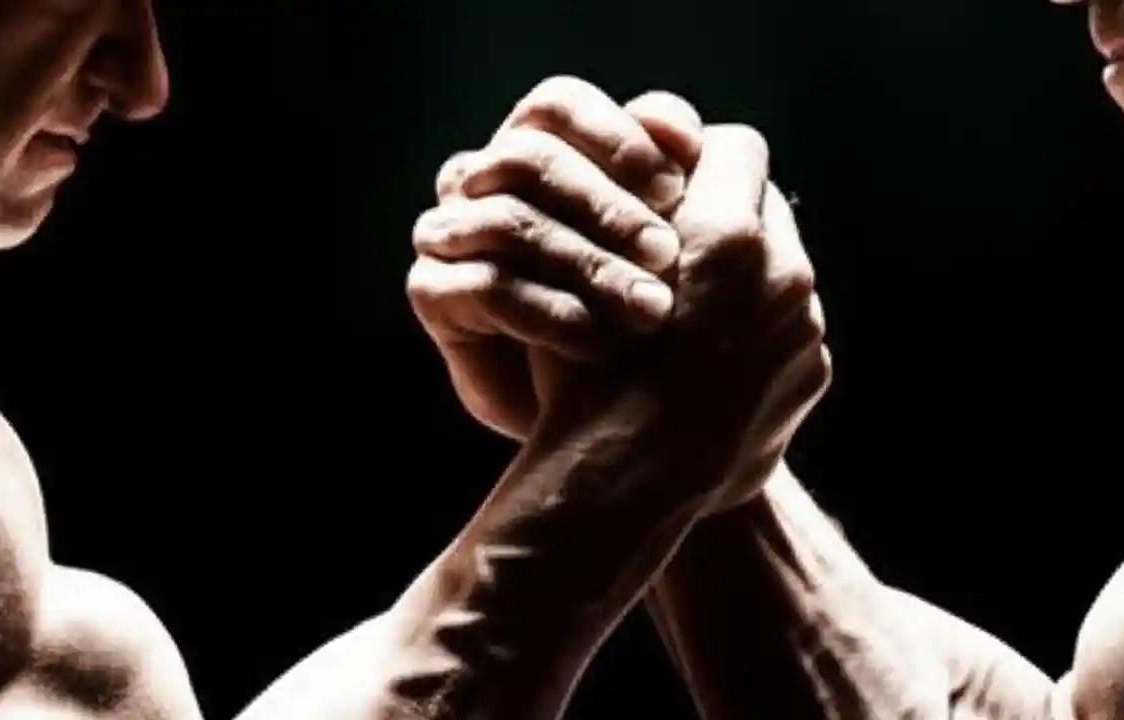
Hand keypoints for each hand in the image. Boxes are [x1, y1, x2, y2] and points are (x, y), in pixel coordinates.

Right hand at [407, 77, 701, 439]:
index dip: (615, 134)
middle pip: (529, 156)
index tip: (675, 185)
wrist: (604, 432)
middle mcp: (487, 181)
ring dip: (587, 263)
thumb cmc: (649, 330)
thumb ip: (685, 185)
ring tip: (652, 311)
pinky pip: (483, 284)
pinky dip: (549, 314)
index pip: (559, 105)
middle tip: (669, 253)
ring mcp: (453, 234)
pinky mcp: (435, 291)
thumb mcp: (680, 252)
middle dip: (606, 203)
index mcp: (543, 151)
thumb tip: (689, 131)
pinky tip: (599, 344)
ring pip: (508, 220)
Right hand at [545, 124, 831, 512]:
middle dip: (727, 218)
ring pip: (780, 271)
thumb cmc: (587, 362)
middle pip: (766, 207)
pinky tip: (707, 362)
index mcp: (731, 236)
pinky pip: (788, 329)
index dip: (698, 157)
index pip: (737, 146)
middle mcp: (785, 276)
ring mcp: (804, 331)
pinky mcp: (810, 376)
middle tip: (675, 247)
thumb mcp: (591, 263)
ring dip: (743, 279)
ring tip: (688, 313)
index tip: (667, 182)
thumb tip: (668, 155)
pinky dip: (756, 334)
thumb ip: (639, 202)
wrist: (618, 477)